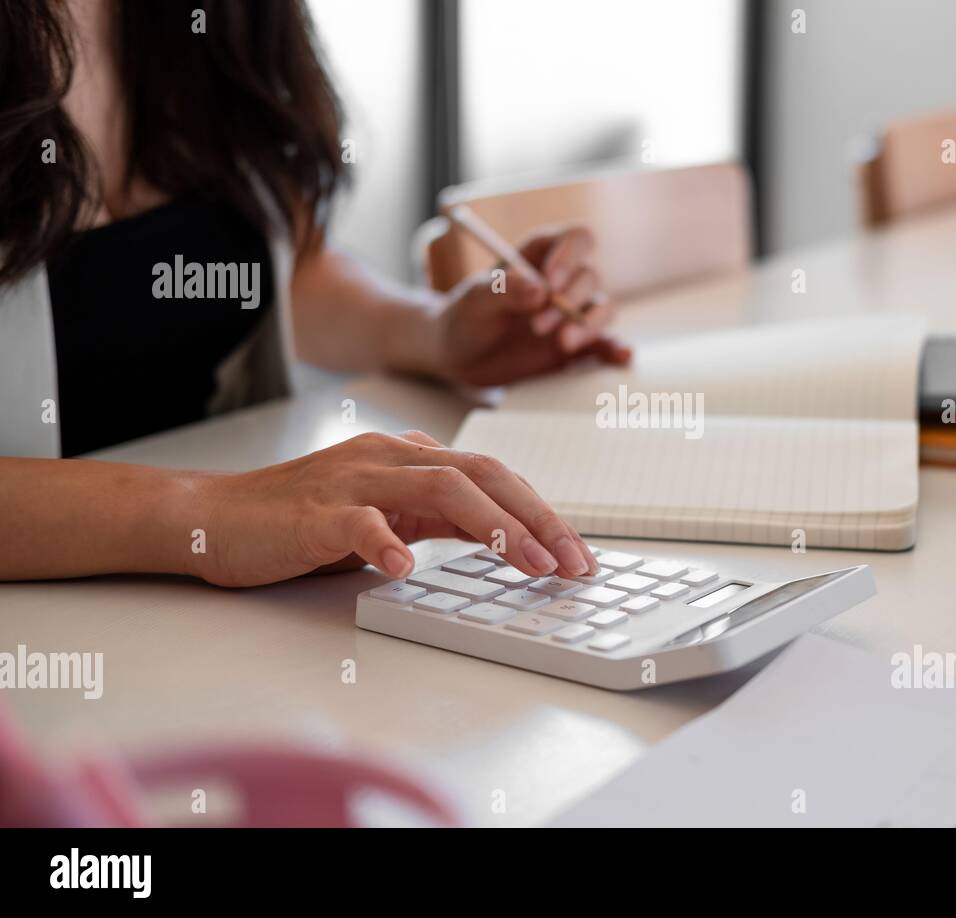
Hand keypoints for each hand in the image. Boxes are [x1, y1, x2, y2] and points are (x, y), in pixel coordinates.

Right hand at [189, 430, 597, 587]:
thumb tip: (504, 532)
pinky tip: (405, 568)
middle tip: (574, 562)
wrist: (217, 516)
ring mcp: (355, 480)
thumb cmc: (304, 518)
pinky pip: (359, 523)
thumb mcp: (388, 513)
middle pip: (484, 475)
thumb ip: (440, 516)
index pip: (495, 477)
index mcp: (413, 458)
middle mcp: (391, 457)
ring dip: (494, 526)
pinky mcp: (315, 512)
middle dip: (538, 518)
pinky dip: (386, 542)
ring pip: (440, 488)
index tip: (577, 553)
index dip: (543, 512)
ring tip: (528, 564)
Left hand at [422, 225, 631, 385]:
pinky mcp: (578, 343)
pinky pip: (606, 343)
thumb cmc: (465, 317)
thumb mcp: (474, 301)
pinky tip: (622, 355)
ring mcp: (574, 312)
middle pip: (590, 277)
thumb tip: (540, 289)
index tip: (551, 281)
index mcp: (542, 254)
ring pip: (603, 308)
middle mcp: (565, 280)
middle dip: (569, 301)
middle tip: (538, 325)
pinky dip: (616, 348)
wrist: (461, 355)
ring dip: (588, 325)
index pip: (576, 239)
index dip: (571, 256)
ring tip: (561, 343)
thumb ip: (503, 290)